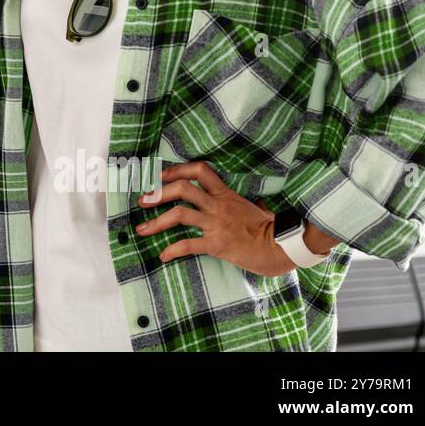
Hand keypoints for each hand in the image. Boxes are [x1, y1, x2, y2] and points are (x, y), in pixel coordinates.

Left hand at [133, 162, 296, 276]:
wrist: (283, 247)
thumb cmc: (270, 228)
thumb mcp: (255, 206)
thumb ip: (243, 201)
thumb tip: (252, 199)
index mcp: (226, 194)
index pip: (199, 170)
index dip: (177, 170)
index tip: (160, 177)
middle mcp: (218, 205)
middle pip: (182, 189)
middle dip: (158, 193)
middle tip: (142, 201)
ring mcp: (217, 224)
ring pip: (180, 214)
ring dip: (156, 222)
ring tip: (142, 229)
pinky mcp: (218, 244)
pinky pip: (188, 244)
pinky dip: (172, 250)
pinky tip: (162, 255)